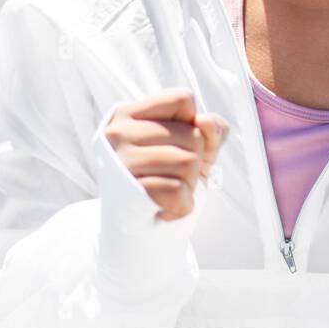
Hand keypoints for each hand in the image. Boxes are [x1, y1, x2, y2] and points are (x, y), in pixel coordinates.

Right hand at [104, 87, 229, 220]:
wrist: (140, 229)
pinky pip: (177, 190)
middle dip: (195, 160)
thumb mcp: (194, 147)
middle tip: (172, 175)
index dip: (192, 124)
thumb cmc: (168, 178)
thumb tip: (204, 122)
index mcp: (129, 114)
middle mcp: (118, 133)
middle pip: (191, 134)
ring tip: (170, 190)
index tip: (178, 145)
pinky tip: (165, 208)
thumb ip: (210, 128)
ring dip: (190, 184)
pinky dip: (182, 205)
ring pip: (188, 162)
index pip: (182, 99)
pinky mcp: (127, 192)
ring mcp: (120, 162)